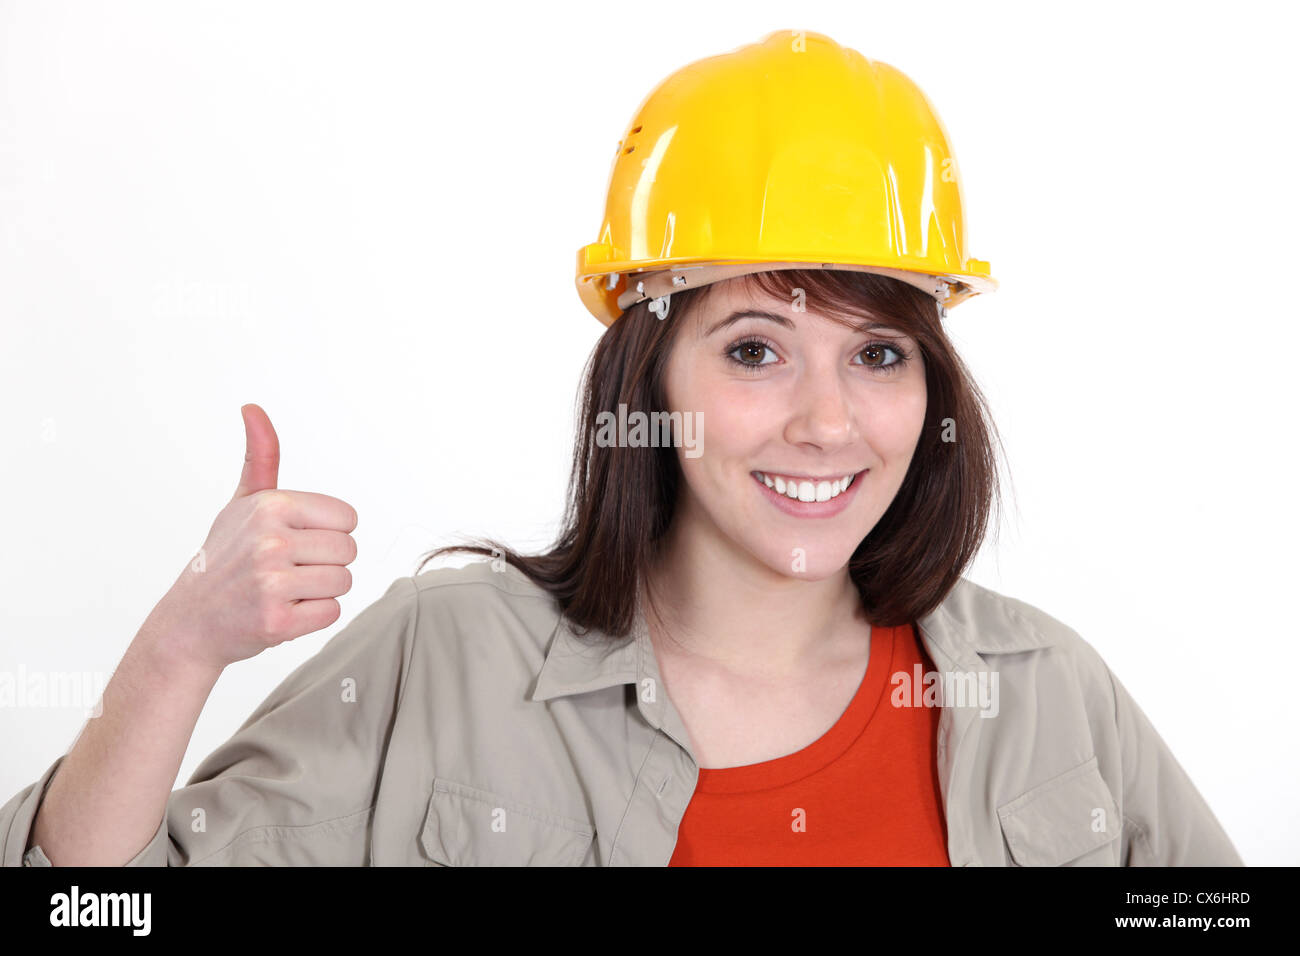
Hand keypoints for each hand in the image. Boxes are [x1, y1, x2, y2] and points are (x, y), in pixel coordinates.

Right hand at [143, 404, 358, 671]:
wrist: (190, 622)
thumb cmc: (224, 557)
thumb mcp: (242, 502)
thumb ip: (260, 457)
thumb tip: (252, 407)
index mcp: (270, 506)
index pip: (347, 518)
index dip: (328, 532)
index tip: (295, 541)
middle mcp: (270, 540)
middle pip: (349, 550)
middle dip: (325, 563)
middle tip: (287, 570)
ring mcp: (271, 583)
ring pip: (343, 582)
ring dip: (320, 591)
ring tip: (283, 590)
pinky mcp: (276, 621)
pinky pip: (331, 613)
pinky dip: (312, 617)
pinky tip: (281, 611)